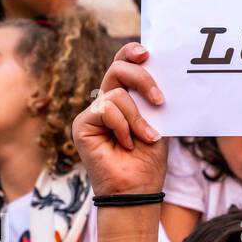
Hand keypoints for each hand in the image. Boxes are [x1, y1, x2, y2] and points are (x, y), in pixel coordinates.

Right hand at [72, 42, 167, 199]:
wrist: (138, 188)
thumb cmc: (149, 160)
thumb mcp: (158, 123)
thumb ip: (153, 100)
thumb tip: (160, 72)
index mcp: (126, 99)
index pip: (123, 66)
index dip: (130, 53)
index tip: (147, 53)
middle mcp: (107, 102)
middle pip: (117, 69)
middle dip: (141, 79)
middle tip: (158, 99)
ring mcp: (93, 112)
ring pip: (116, 93)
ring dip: (137, 118)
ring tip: (146, 138)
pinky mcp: (82, 124)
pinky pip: (105, 109)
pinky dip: (122, 126)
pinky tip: (126, 143)